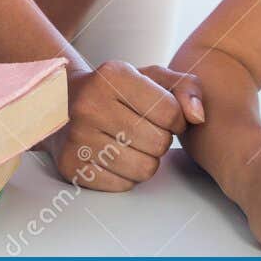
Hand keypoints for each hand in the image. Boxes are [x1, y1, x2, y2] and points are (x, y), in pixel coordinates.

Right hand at [44, 61, 204, 190]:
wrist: (62, 104)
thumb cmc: (116, 91)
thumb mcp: (151, 77)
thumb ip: (186, 87)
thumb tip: (198, 117)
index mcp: (112, 75)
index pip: (170, 111)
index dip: (177, 120)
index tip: (166, 117)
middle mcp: (90, 103)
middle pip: (158, 142)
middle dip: (161, 141)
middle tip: (146, 131)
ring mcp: (77, 136)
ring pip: (143, 168)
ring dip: (147, 161)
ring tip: (132, 145)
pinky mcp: (70, 166)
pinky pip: (122, 185)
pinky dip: (126, 176)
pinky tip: (115, 158)